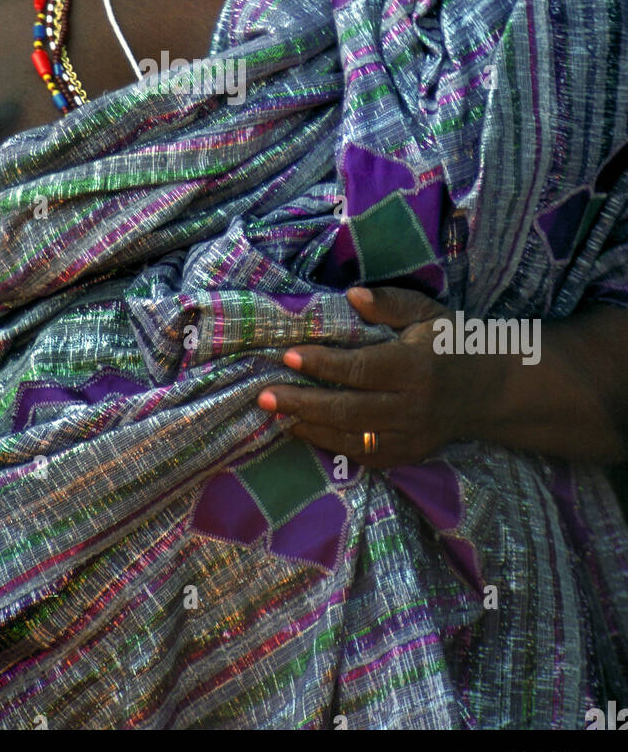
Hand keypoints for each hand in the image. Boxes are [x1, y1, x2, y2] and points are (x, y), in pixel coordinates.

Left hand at [257, 286, 494, 466]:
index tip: (288, 355)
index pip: (361, 369)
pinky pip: (363, 455)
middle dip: (303, 403)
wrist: (487, 388)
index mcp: (415, 367)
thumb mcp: (426, 312)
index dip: (323, 364)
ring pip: (352, 439)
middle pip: (349, 410)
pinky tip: (304, 429)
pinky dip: (331, 444)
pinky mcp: (407, 454)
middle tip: (264, 396)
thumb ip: (389, 303)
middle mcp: (412, 406)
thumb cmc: (450, 342)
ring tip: (275, 415)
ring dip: (310, 427)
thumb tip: (352, 296)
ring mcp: (410, 436)